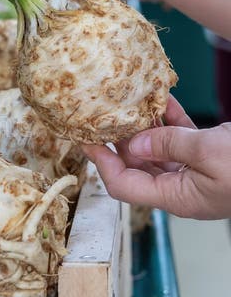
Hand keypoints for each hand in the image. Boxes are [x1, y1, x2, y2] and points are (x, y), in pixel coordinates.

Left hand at [83, 97, 230, 218]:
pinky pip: (181, 139)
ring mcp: (194, 173)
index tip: (87, 140)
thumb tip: (134, 144)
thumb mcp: (207, 153)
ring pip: (158, 150)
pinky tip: (162, 99)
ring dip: (145, 126)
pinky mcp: (209, 157)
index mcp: (176, 197)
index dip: (102, 163)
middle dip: (119, 141)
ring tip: (128, 104)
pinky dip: (171, 119)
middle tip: (103, 116)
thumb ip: (168, 145)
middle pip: (137, 166)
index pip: (124, 186)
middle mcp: (181, 188)